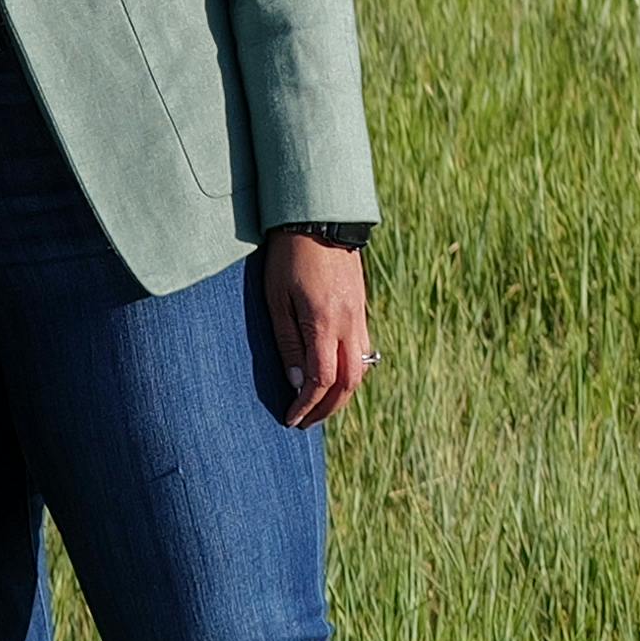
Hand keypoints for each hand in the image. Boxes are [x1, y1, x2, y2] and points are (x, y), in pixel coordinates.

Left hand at [251, 232, 372, 428]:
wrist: (320, 218)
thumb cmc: (288, 256)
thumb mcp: (276, 299)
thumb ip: (288, 342)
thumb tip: (296, 382)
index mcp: (325, 323)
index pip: (321, 381)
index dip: (307, 406)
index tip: (291, 419)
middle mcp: (349, 324)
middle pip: (348, 383)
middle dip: (328, 408)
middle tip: (307, 422)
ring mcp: (360, 316)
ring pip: (361, 369)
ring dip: (342, 393)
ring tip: (320, 405)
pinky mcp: (361, 307)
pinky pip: (363, 350)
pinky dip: (350, 372)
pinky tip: (333, 375)